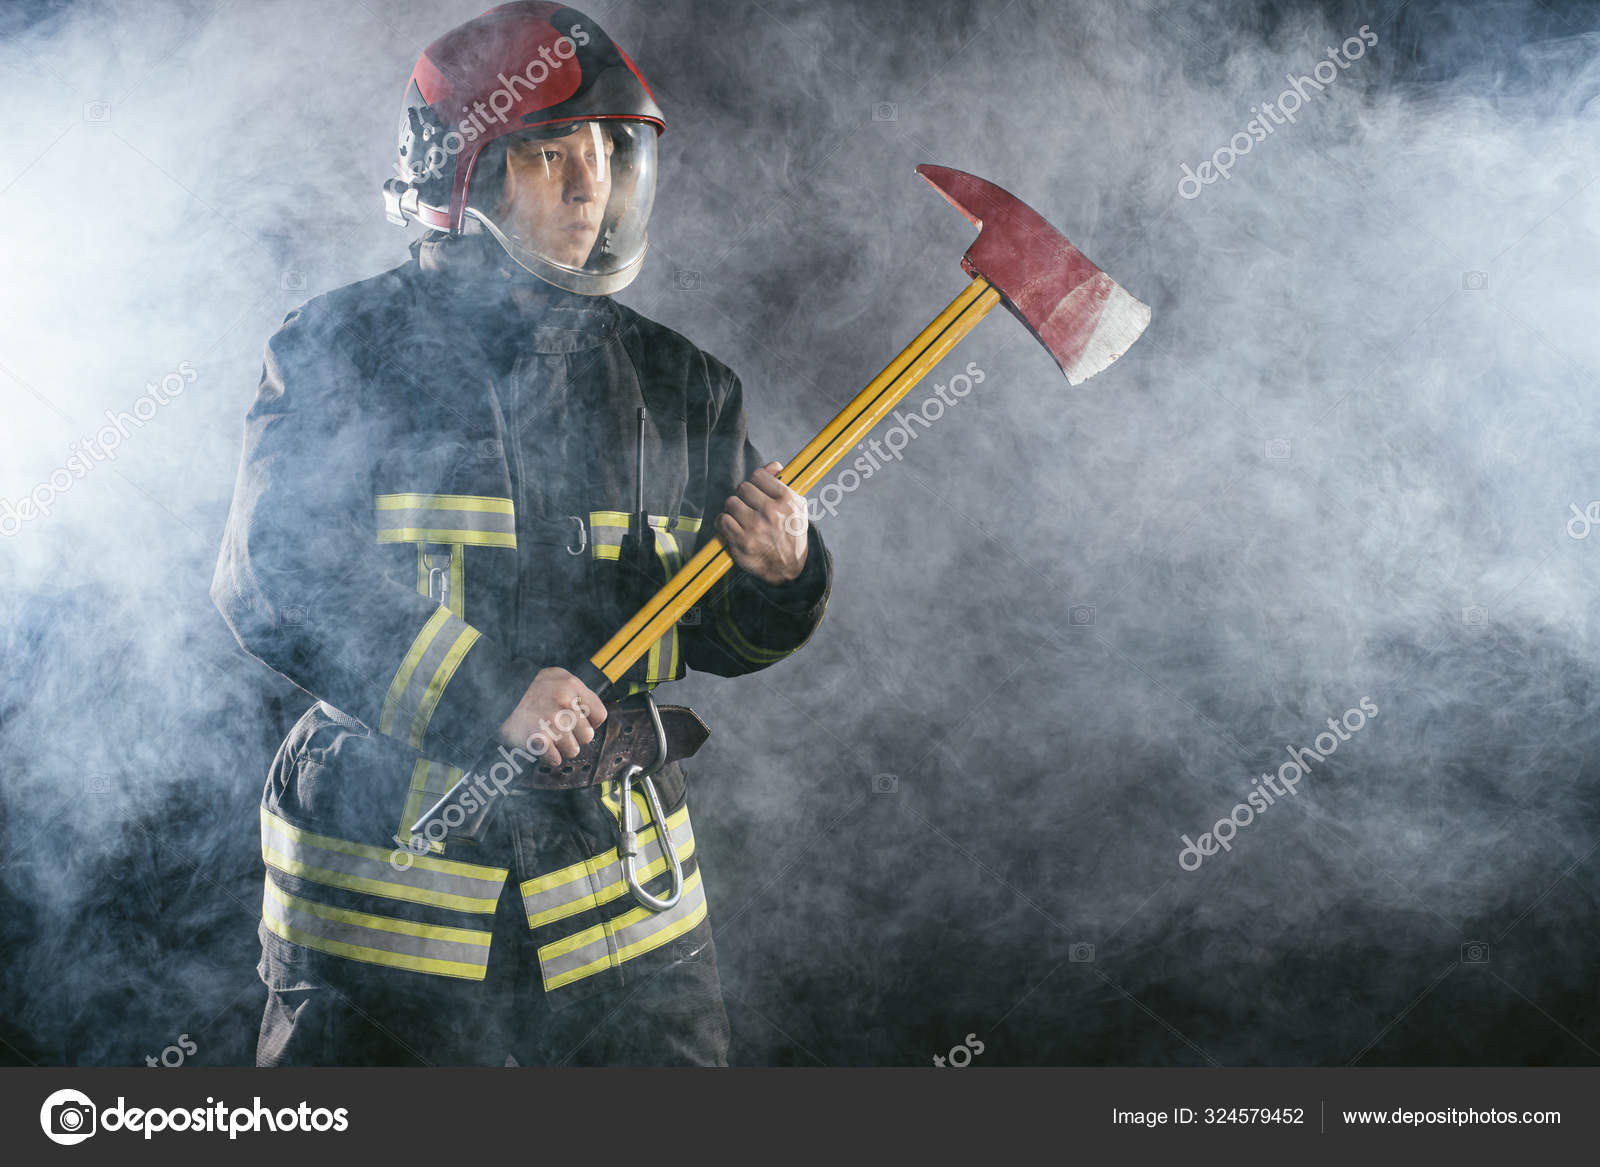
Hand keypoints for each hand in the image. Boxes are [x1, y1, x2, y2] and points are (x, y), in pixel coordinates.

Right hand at [497, 667, 606, 766]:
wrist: (493, 692)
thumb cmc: (526, 687)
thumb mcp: (555, 677)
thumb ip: (576, 692)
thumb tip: (594, 717)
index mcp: (572, 685)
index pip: (600, 715)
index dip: (590, 723)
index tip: (580, 724)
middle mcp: (565, 702)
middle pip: (588, 736)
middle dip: (574, 737)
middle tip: (558, 731)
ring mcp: (551, 721)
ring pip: (573, 750)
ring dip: (560, 748)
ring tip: (547, 737)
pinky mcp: (538, 738)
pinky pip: (555, 759)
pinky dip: (548, 756)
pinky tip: (539, 745)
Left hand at [717, 461, 808, 585]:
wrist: (789, 568)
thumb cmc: (792, 534)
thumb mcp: (797, 507)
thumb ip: (783, 483)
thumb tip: (773, 465)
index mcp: (787, 500)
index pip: (758, 475)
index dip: (756, 482)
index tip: (757, 491)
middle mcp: (772, 512)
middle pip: (743, 487)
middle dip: (744, 496)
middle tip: (749, 505)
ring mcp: (756, 527)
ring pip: (731, 502)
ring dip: (734, 509)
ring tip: (742, 517)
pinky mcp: (742, 542)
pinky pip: (722, 520)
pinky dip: (724, 522)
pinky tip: (732, 526)